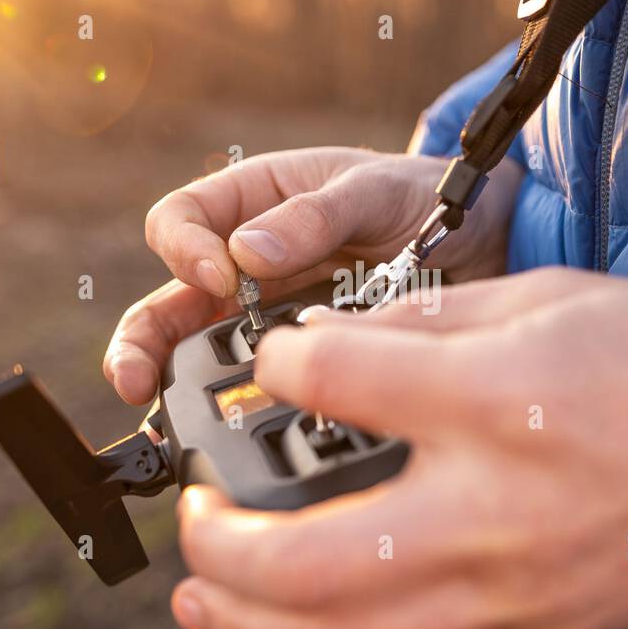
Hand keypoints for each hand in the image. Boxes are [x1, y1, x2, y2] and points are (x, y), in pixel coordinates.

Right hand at [103, 147, 524, 403]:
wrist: (491, 244)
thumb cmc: (429, 198)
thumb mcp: (378, 191)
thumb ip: (316, 216)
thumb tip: (245, 252)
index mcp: (254, 202)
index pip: (182, 219)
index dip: (186, 247)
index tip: (221, 275)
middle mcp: (247, 263)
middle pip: (168, 302)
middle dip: (142, 341)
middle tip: (136, 379)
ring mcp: (269, 317)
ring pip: (195, 353)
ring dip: (171, 386)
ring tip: (160, 420)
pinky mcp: (301, 361)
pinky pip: (253, 387)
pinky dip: (234, 410)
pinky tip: (228, 437)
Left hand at [169, 268, 627, 628]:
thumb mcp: (549, 300)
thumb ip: (426, 325)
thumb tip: (330, 347)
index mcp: (495, 402)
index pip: (332, 384)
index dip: (276, 368)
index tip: (270, 366)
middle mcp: (492, 510)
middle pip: (300, 561)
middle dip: (216, 542)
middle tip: (195, 512)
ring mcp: (513, 590)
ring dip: (250, 627)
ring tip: (203, 598)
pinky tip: (325, 618)